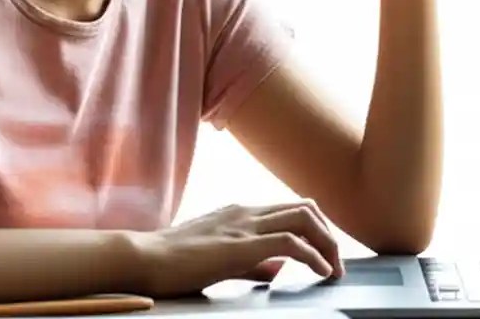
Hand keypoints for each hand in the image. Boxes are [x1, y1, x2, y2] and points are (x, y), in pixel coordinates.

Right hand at [133, 199, 345, 297]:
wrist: (142, 257)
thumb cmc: (172, 262)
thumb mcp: (218, 257)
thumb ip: (251, 263)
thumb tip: (279, 269)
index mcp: (240, 213)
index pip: (290, 209)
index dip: (316, 229)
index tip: (327, 253)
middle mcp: (246, 212)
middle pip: (306, 208)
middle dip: (329, 234)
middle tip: (336, 261)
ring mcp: (244, 225)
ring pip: (304, 218)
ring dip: (327, 243)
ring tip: (334, 268)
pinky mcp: (241, 245)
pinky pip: (290, 242)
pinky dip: (313, 255)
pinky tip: (321, 271)